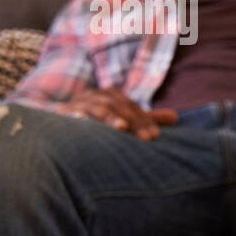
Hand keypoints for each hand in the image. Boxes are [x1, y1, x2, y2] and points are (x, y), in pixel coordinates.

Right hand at [58, 87, 176, 139]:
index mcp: (109, 95)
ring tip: (122, 128)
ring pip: (98, 108)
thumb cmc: (97, 124)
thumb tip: (176, 117)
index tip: (156, 136)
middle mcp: (94, 96)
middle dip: (134, 122)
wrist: (58, 129)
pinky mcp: (63, 115)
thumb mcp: (124, 120)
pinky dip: (80, 119)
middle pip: (118, 106)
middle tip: (148, 139)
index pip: (131, 106)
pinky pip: (72, 116)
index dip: (144, 120)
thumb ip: (146, 119)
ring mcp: (77, 104)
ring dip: (110, 117)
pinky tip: (87, 126)